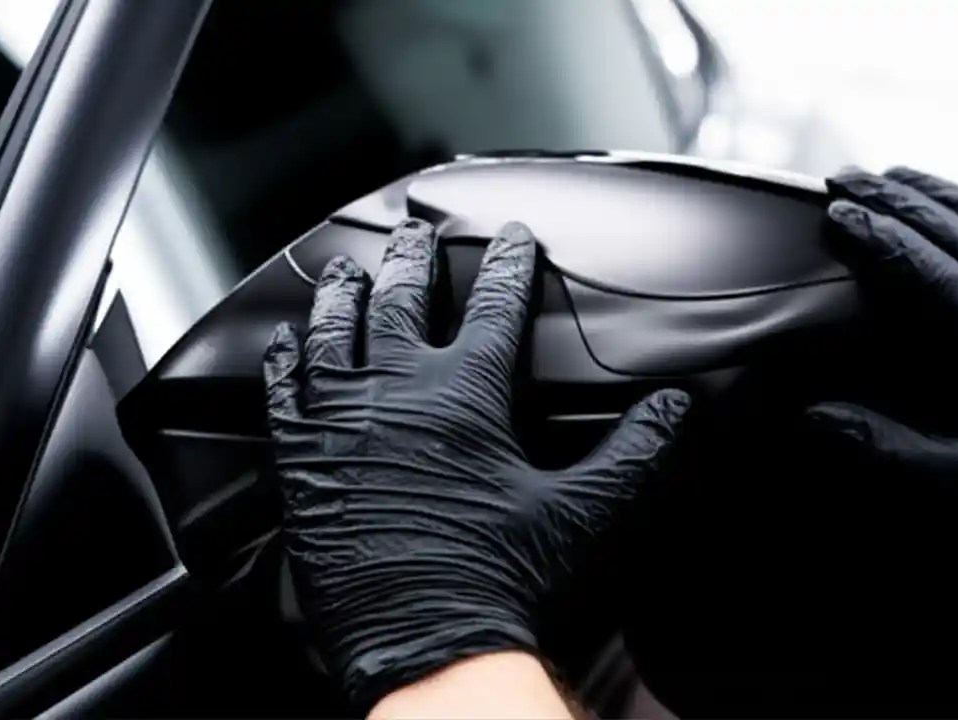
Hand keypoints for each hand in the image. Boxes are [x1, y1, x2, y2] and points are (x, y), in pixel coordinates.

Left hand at [262, 219, 689, 707]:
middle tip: (417, 230)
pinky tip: (285, 343)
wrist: (425, 644)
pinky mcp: (302, 461)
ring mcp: (341, 423)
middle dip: (416, 257)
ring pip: (334, 332)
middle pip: (404, 299)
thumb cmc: (500, 579)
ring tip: (348, 269)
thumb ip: (633, 451)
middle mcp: (398, 393)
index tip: (514, 238)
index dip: (510, 264)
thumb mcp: (581, 511)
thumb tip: (675, 408)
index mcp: (467, 395)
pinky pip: (282, 392)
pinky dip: (283, 361)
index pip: (497, 306)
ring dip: (344, 294)